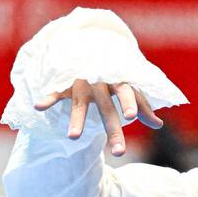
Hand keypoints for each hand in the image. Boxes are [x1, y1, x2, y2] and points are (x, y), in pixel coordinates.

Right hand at [33, 80, 163, 155]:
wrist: (88, 44)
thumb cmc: (112, 72)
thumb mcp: (128, 85)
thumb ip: (142, 105)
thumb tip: (159, 125)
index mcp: (119, 82)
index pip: (127, 94)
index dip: (129, 104)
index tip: (132, 116)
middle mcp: (101, 83)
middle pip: (107, 108)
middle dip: (113, 129)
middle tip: (119, 153)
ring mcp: (81, 83)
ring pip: (80, 104)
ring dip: (77, 120)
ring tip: (74, 139)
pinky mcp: (64, 83)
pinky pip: (56, 92)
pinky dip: (47, 98)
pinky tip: (38, 107)